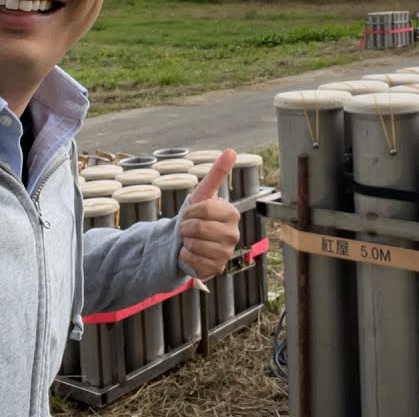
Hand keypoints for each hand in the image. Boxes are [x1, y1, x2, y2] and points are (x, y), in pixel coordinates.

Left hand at [178, 148, 241, 277]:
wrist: (188, 241)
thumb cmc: (197, 216)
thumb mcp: (203, 194)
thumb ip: (217, 173)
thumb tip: (231, 150)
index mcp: (232, 214)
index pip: (205, 210)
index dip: (190, 212)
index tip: (190, 213)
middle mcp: (233, 234)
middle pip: (198, 229)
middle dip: (186, 228)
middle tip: (189, 229)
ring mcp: (226, 253)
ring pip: (195, 245)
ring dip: (186, 242)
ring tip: (191, 240)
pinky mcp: (216, 268)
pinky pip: (192, 261)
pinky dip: (185, 256)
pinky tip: (190, 253)